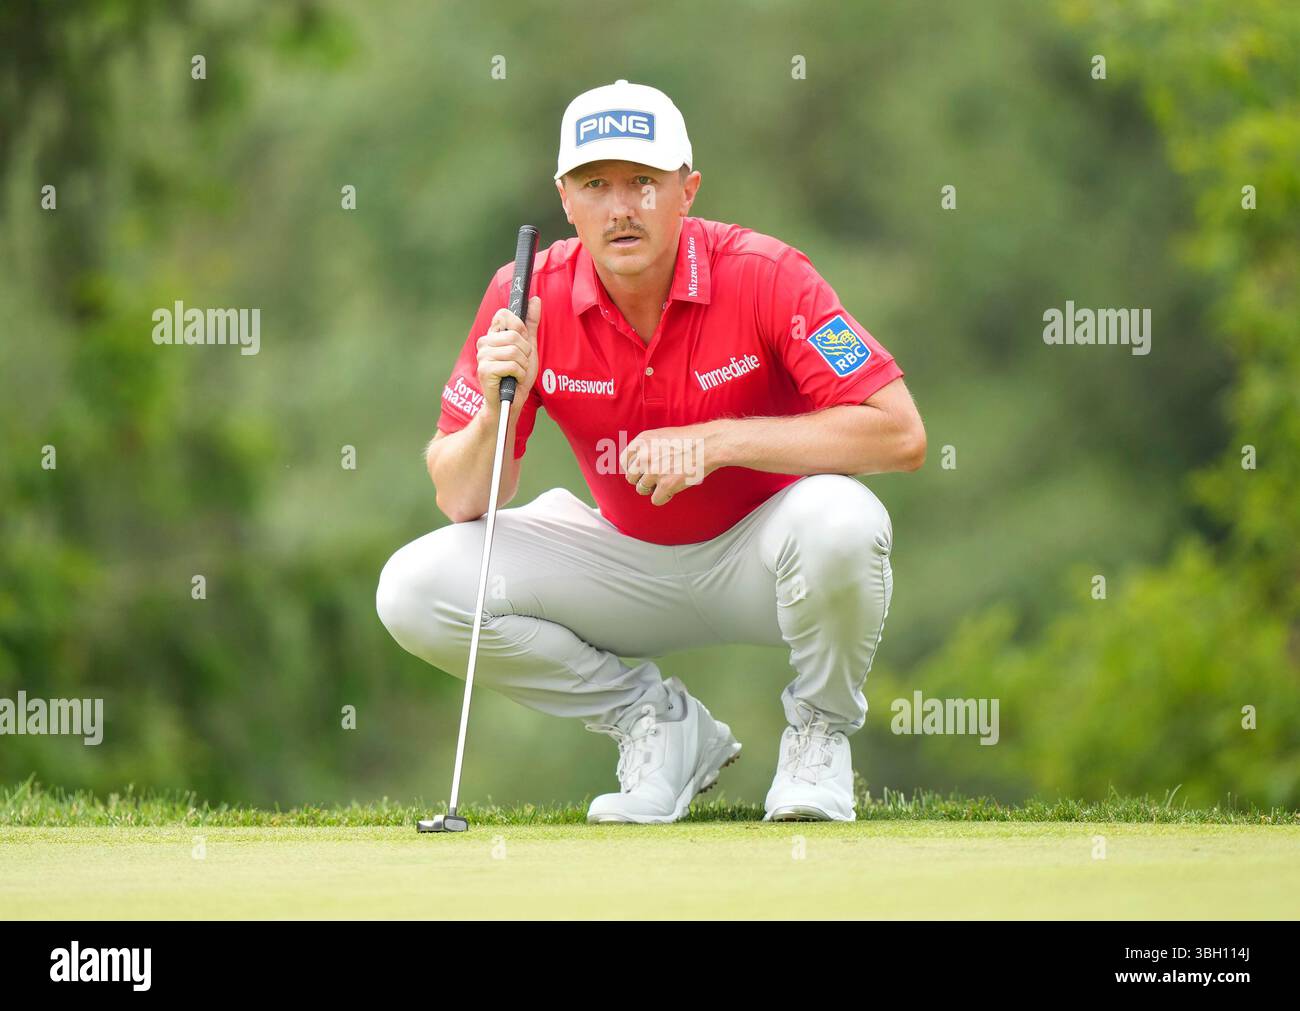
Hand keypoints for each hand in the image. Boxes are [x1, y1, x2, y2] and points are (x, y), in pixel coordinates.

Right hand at [476, 295, 540, 410]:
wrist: (510, 401)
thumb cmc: (517, 375)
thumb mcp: (528, 346)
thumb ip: (531, 323)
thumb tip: (535, 299)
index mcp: (493, 335)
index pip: (504, 314)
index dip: (519, 327)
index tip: (522, 342)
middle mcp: (484, 343)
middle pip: (514, 335)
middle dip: (525, 352)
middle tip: (520, 364)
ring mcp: (482, 356)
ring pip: (514, 351)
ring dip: (523, 365)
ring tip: (517, 372)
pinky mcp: (485, 370)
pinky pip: (512, 365)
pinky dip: (519, 374)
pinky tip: (514, 379)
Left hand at [620, 424, 721, 505]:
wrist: (708, 444)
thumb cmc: (689, 439)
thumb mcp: (661, 436)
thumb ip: (646, 448)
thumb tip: (636, 464)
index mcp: (641, 441)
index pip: (624, 461)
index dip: (634, 469)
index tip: (642, 472)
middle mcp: (643, 455)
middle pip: (630, 478)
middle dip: (643, 480)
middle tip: (658, 477)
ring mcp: (653, 471)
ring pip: (641, 490)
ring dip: (653, 489)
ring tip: (668, 481)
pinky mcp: (665, 484)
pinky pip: (656, 499)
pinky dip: (664, 497)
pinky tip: (674, 488)